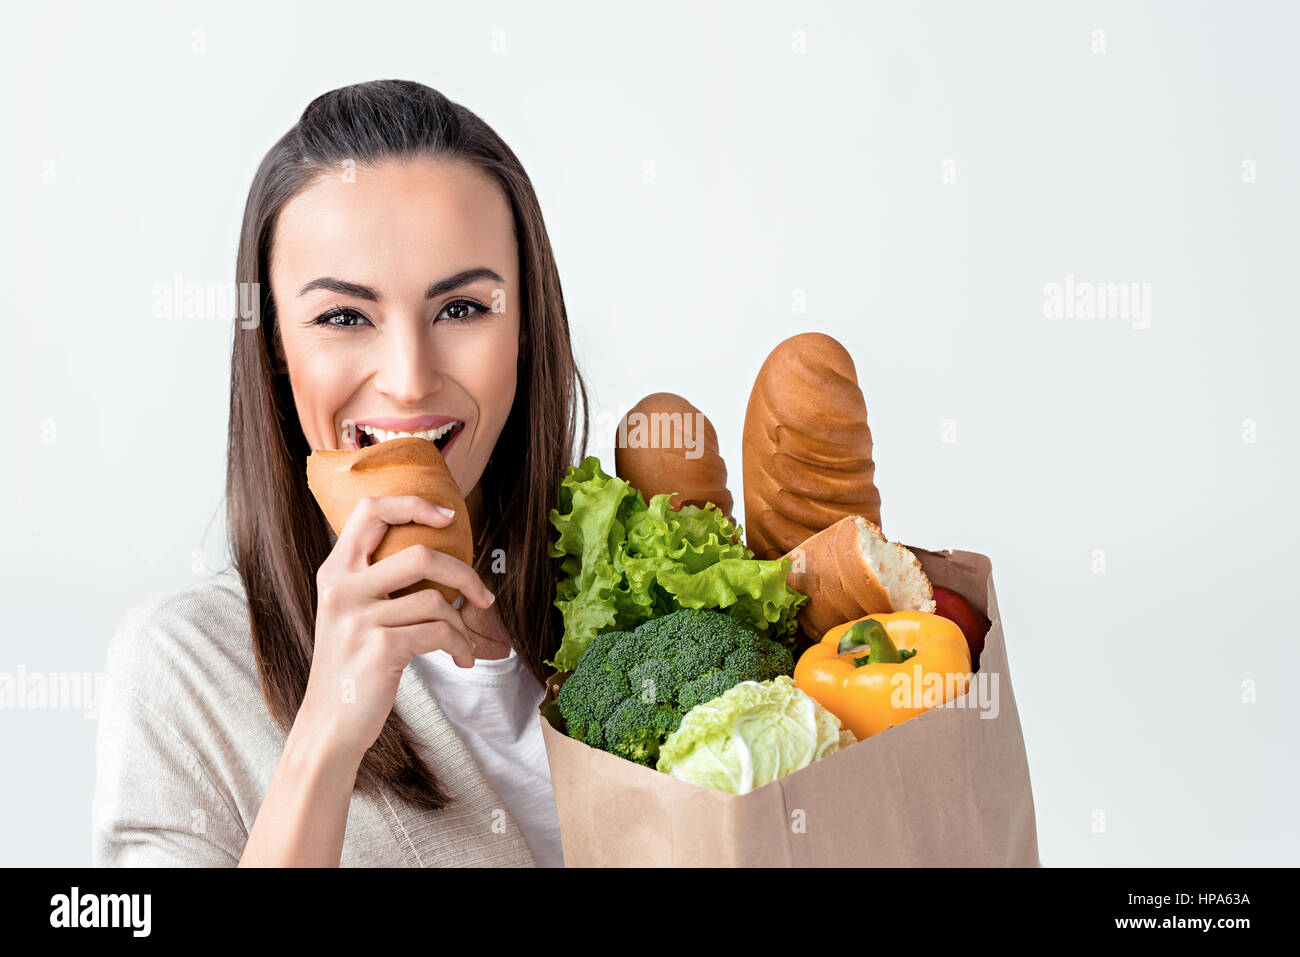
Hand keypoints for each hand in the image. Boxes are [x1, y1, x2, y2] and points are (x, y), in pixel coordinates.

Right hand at [297, 495, 495, 763]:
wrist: (330, 724)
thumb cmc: (352, 667)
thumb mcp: (350, 613)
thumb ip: (376, 581)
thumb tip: (438, 557)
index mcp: (334, 572)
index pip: (371, 510)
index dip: (413, 504)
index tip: (449, 517)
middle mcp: (342, 589)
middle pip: (420, 554)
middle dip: (465, 575)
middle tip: (483, 597)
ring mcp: (359, 618)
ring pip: (437, 601)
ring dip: (462, 627)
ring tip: (463, 645)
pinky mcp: (379, 648)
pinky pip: (439, 633)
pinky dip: (460, 646)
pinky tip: (462, 660)